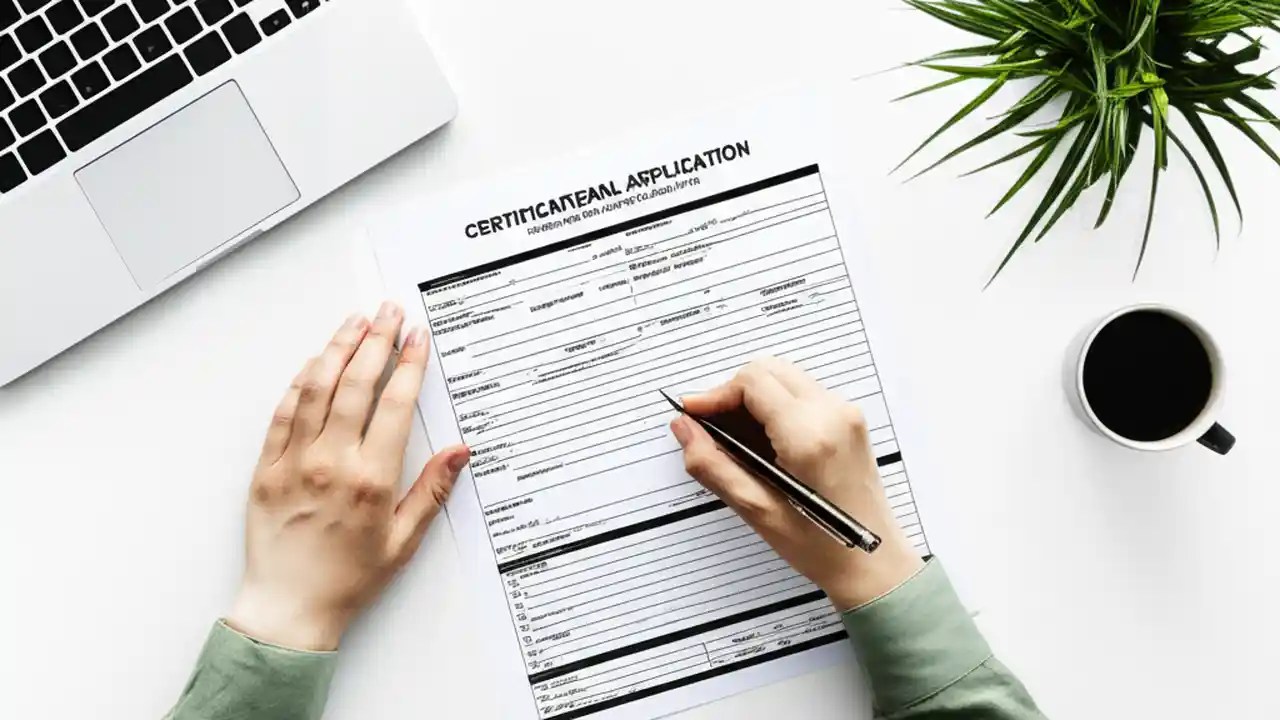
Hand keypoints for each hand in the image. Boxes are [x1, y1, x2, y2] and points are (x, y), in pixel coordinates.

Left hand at [227, 303, 469, 650]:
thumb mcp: (403, 540)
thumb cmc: (347, 580)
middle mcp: (331, 462)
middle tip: (389, 313)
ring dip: (337, 349)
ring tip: (354, 323)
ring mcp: (294, 462)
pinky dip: (300, 382)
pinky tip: (314, 364)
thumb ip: (432, 490)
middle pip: (355, 384)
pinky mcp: (265, 468)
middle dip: (376, 340)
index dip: (408, 364)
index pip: (394, 403)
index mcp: (371, 479)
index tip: (417, 338)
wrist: (288, 609)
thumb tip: (460, 451)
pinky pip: (283, 412)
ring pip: (316, 388)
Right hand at [669, 357, 921, 610]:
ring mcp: (846, 414)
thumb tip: (685, 430)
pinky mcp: (850, 420)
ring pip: (785, 377)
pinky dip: (776, 404)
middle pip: (768, 371)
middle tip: (711, 426)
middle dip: (733, 393)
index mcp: (809, 435)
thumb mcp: (756, 510)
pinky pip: (802, 392)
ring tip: (737, 437)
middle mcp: (832, 414)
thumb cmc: (823, 546)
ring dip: (754, 397)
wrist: (873, 562)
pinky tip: (765, 440)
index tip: (694, 414)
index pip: (752, 382)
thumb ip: (713, 465)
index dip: (715, 394)